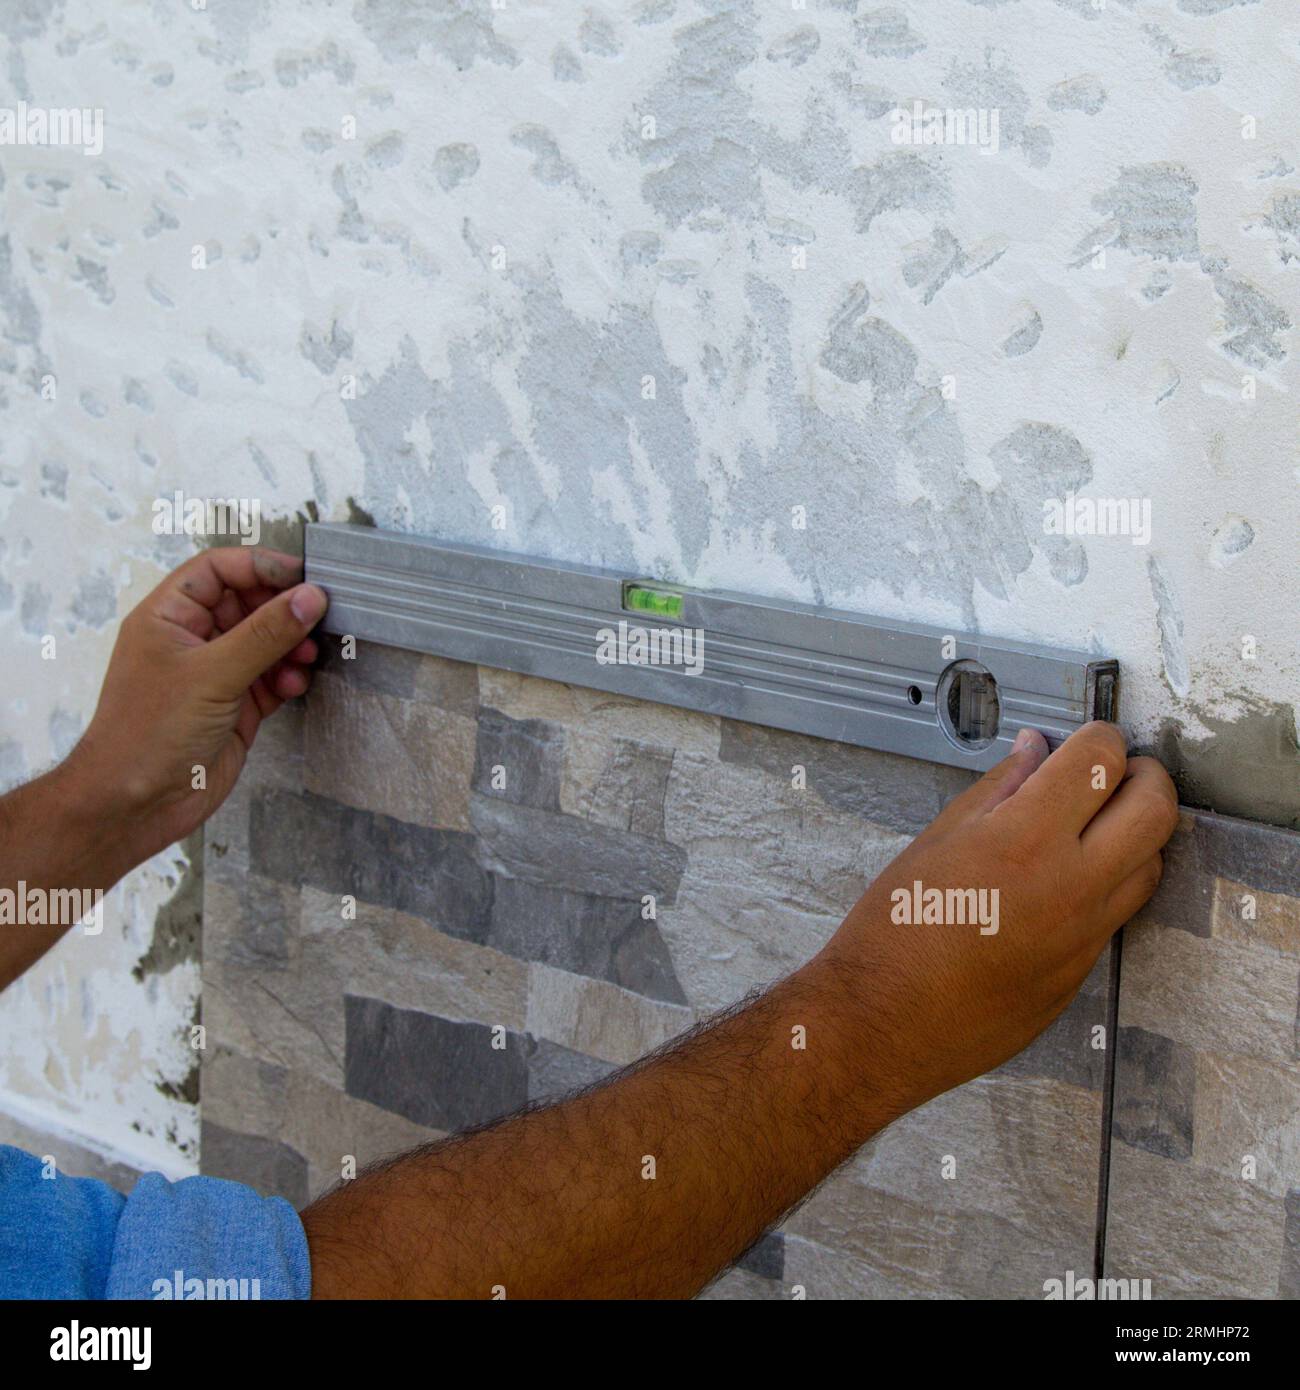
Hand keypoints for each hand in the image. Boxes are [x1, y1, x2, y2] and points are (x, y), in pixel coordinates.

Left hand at [65, 547, 327, 867]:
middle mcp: (192, 640)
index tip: (301, 577)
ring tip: (307, 655)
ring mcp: (215, 674)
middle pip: (249, 603)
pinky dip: (289, 677)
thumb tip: (307, 598)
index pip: (218, 570)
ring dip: (292, 645)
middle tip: (317, 616)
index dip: (259, 567)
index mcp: (168, 616)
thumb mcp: (212, 674)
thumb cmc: (147, 734)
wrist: (137, 803)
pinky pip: (273, 677)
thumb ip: (265, 634)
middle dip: (284, 609)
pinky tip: (294, 684)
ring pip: (266, 641)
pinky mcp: (236, 706)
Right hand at [821, 721, 1178, 1107]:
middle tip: (1119, 769)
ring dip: (1138, 832)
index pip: (1100, 762)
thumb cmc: (893, 933)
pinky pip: (1120, 912)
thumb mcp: (935, 841)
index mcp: (1024, 838)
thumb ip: (996, 791)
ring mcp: (1084, 933)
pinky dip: (1111, 881)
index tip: (1091, 735)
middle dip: (1146, 775)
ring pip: (1152, 865)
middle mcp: (1070, 884)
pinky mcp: (1083, 971)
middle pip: (1156, 810)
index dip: (1101, 736)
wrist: (885, 1021)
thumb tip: (1032, 753)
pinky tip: (1070, 876)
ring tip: (1098, 823)